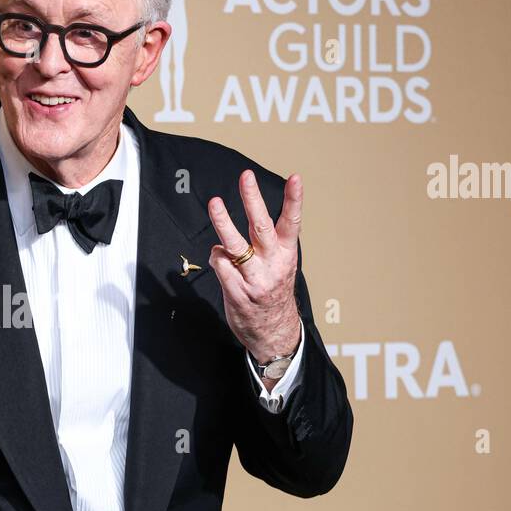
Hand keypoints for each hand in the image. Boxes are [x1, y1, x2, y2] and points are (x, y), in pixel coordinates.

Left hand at [206, 170, 303, 361]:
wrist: (275, 334)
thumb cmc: (274, 294)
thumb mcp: (281, 266)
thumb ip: (266, 245)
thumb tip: (246, 226)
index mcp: (286, 255)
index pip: (292, 222)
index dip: (294, 199)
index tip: (295, 178)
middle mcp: (272, 264)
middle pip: (260, 226)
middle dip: (252, 199)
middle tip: (246, 177)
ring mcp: (254, 279)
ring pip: (234, 244)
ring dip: (223, 222)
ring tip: (215, 203)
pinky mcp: (236, 291)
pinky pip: (220, 264)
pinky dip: (217, 256)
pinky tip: (221, 259)